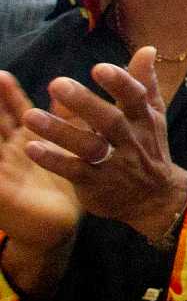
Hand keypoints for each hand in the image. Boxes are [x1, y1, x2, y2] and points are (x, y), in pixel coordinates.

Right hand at [0, 71, 82, 252]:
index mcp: (25, 140)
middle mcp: (9, 154)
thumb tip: (66, 94)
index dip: (6, 94)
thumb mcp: (65, 148)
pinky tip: (11, 160)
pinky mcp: (2, 196)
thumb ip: (66, 120)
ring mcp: (3, 174)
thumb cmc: (60, 182)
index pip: (12, 111)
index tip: (3, 74)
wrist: (57, 226)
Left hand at [19, 47, 186, 244]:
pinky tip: (31, 148)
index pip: (135, 98)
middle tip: (57, 83)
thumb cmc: (148, 148)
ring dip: (59, 131)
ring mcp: (114, 164)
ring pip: (87, 146)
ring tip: (30, 116)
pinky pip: (73, 171)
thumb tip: (147, 49)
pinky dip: (53, 160)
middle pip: (109, 121)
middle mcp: (130, 140)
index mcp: (143, 120)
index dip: (120, 83)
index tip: (99, 67)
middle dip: (85, 103)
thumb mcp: (152, 116)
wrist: (155, 198)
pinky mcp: (95, 184)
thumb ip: (145, 82)